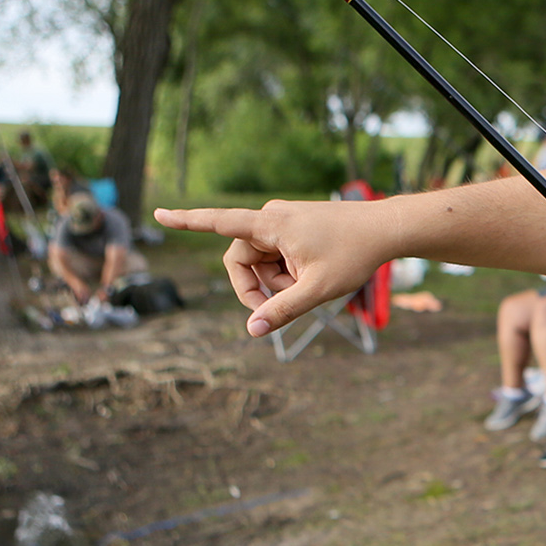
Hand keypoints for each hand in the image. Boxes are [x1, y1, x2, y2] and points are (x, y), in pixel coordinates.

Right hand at [155, 199, 402, 336]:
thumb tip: (253, 329)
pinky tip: (312, 275)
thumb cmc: (355, 254)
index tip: (160, 216)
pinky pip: (275, 256)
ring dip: (276, 281)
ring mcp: (282, 221)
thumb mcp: (318, 290)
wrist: (386, 229)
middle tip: (279, 308)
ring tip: (308, 285)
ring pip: (260, 262)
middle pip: (241, 260)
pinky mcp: (293, 227)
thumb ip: (283, 310)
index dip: (187, 222)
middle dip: (257, 287)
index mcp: (271, 223)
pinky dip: (287, 272)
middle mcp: (271, 216)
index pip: (218, 222)